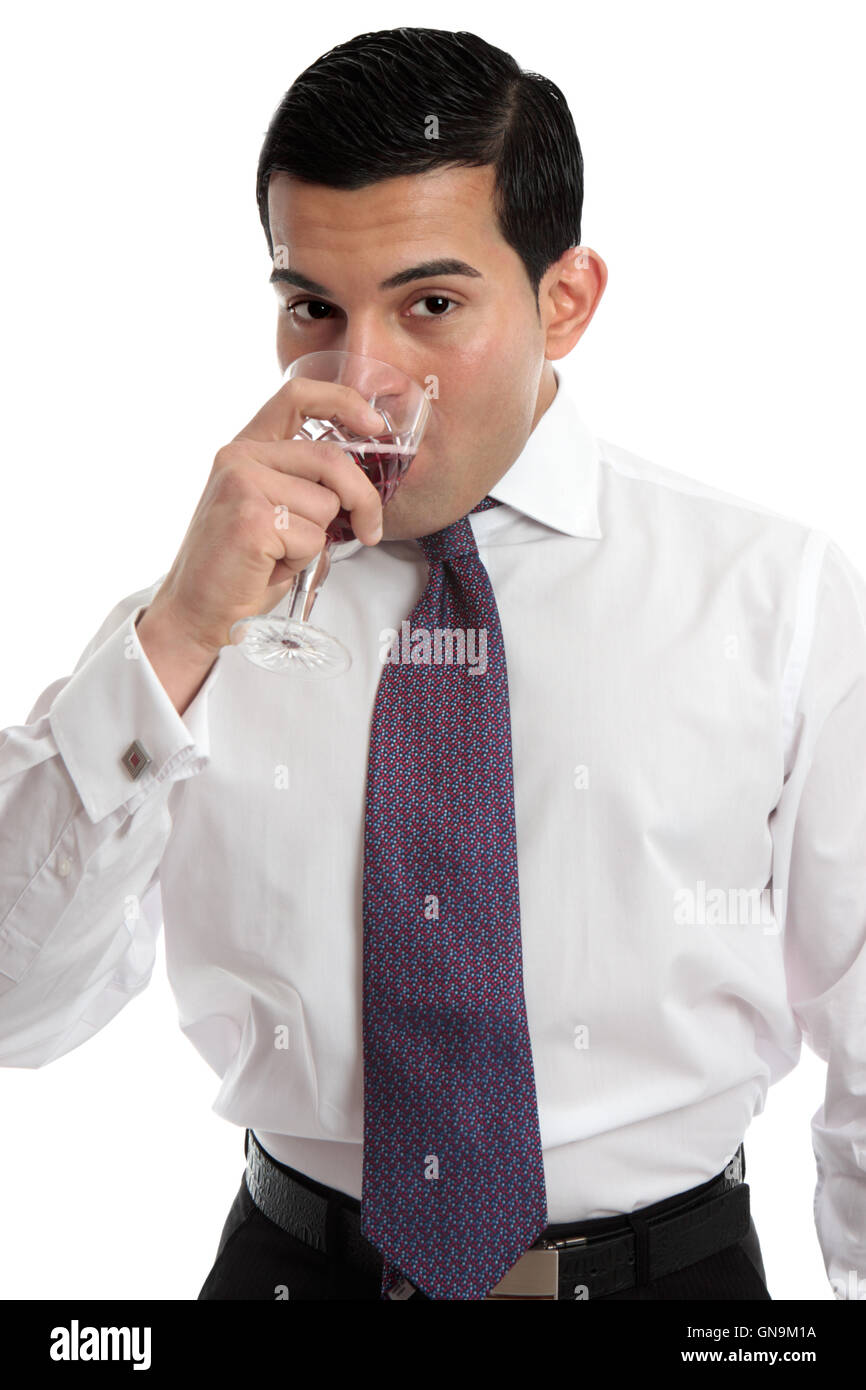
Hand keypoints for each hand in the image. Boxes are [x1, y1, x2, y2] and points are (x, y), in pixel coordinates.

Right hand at [143, 376, 385, 656]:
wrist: (195, 611)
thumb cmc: (239, 567)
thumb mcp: (271, 510)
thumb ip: (304, 484)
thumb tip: (362, 488)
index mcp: (246, 448)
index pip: (297, 396)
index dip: (344, 401)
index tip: (375, 424)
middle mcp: (239, 457)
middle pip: (330, 459)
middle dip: (363, 499)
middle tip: (370, 530)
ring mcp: (242, 485)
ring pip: (326, 504)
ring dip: (315, 540)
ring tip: (278, 554)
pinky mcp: (251, 519)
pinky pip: (313, 537)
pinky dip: (301, 561)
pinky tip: (268, 566)